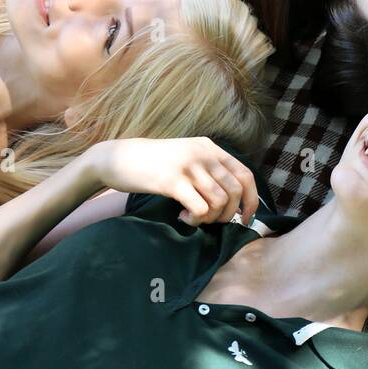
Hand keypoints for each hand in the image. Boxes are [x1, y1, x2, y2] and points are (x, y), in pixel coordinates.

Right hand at [87, 138, 258, 225]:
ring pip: (219, 201)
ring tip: (195, 218)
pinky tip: (184, 217)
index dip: (251, 199)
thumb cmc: (152, 163)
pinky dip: (196, 219)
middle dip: (229, 213)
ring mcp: (188, 166)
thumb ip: (208, 170)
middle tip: (212, 220)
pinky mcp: (172, 181)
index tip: (246, 217)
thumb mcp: (186, 156)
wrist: (116, 158)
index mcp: (210, 148)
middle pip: (235, 190)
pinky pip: (199, 208)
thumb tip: (231, 200)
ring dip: (211, 217)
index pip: (245, 174)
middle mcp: (203, 154)